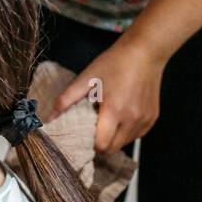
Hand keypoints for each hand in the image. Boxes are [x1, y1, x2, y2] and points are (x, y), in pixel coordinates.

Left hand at [45, 39, 165, 154]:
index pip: (101, 145)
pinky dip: (126, 133)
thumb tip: (49, 118)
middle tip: (93, 129)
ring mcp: (145, 120)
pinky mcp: (152, 118)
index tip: (84, 136)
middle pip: (112, 149)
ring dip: (114, 139)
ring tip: (107, 120)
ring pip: (125, 144)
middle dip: (100, 145)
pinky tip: (120, 117)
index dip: (90, 144)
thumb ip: (66, 99)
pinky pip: (136, 135)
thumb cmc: (115, 62)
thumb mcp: (87, 78)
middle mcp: (132, 119)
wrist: (145, 52)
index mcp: (114, 110)